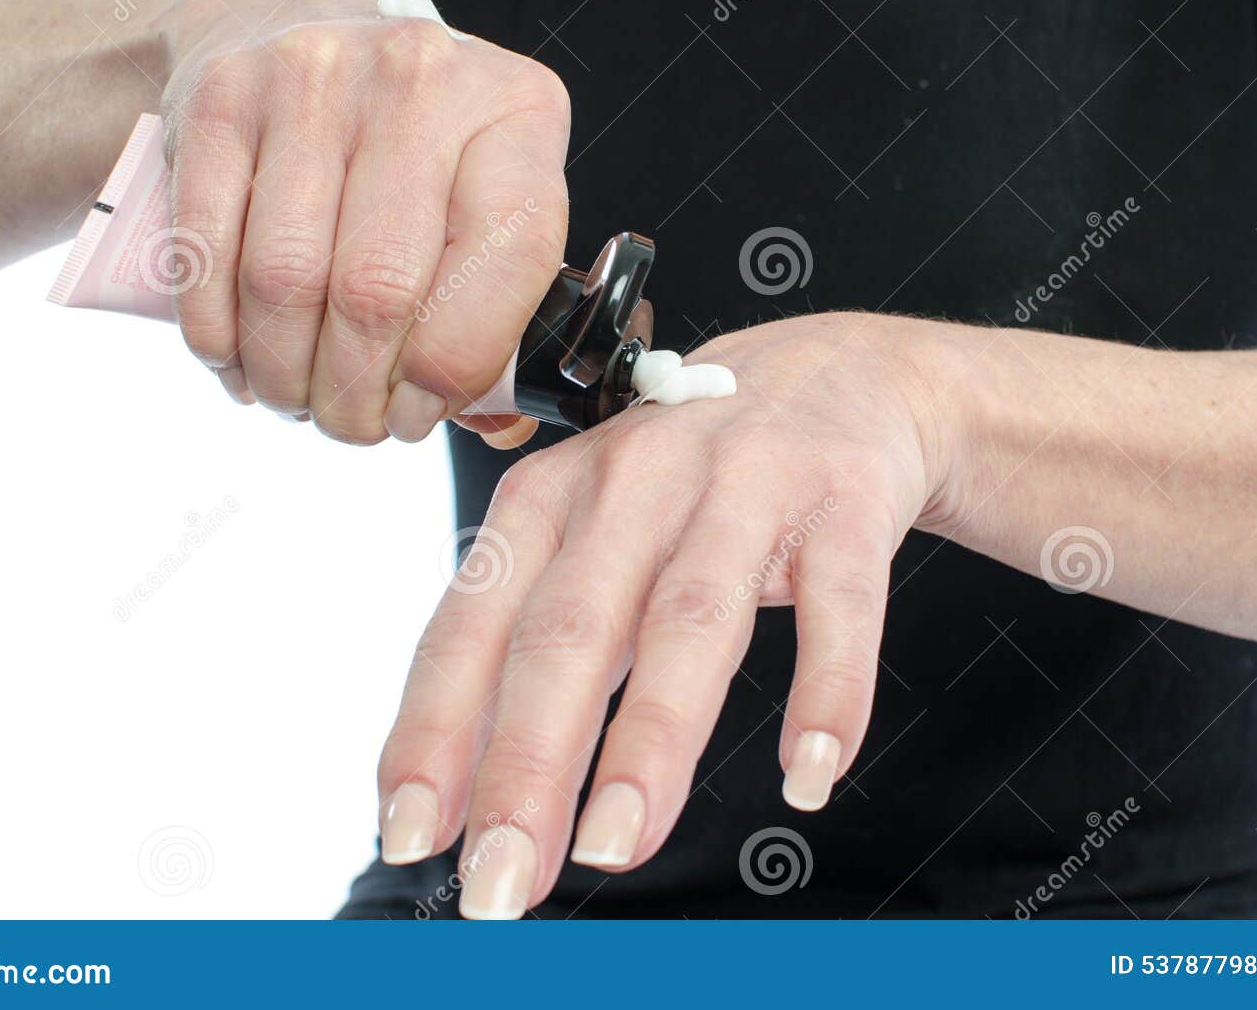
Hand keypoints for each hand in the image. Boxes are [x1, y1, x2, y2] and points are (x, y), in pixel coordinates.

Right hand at [159, 0, 568, 443]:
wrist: (285, 24)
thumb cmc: (411, 148)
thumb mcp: (483, 195)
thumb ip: (505, 308)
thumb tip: (499, 425)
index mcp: (516, 111)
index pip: (507, 259)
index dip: (458, 367)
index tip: (420, 414)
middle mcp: (420, 78)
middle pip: (378, 288)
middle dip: (357, 393)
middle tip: (351, 424)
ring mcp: (313, 78)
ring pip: (285, 282)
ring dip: (284, 376)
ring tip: (295, 399)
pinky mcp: (220, 97)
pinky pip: (208, 254)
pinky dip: (218, 337)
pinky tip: (239, 364)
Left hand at [374, 312, 956, 916]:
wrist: (837, 375)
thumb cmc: (691, 481)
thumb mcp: (593, 538)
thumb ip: (536, 650)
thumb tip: (466, 792)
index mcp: (550, 498)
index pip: (474, 624)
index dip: (435, 732)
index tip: (414, 835)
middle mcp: (633, 482)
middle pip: (570, 631)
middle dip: (528, 764)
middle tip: (504, 881)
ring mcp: (742, 484)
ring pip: (690, 618)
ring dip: (650, 739)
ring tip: (616, 842)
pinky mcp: (842, 499)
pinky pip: (840, 602)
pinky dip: (827, 690)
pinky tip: (807, 773)